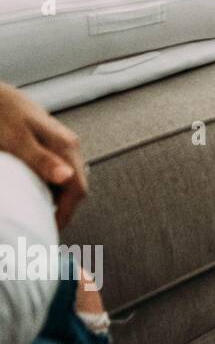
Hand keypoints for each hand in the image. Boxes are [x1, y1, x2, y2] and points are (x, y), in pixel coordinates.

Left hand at [0, 83, 87, 229]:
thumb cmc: (1, 113)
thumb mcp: (17, 139)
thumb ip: (41, 159)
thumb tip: (66, 178)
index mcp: (65, 146)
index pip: (78, 188)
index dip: (65, 213)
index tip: (49, 230)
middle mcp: (68, 144)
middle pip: (76, 185)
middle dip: (64, 208)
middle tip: (44, 225)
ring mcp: (60, 142)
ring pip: (68, 178)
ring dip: (58, 197)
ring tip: (41, 212)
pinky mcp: (49, 142)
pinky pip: (58, 169)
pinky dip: (51, 185)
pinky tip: (37, 189)